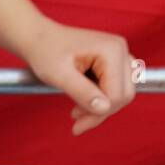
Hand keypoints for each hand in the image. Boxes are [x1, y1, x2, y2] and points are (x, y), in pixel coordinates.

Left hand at [18, 21, 137, 134]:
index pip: (117, 94)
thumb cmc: (46, 53)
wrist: (40, 39)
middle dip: (101, 113)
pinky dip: (101, 99)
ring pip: (122, 93)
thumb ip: (82, 92)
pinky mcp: (113, 61)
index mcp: (112, 51)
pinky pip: (116, 87)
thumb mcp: (60, 76)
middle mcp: (121, 50)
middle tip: (76, 121)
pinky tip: (82, 103)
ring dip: (101, 108)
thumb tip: (104, 108)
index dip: (98, 114)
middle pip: (124, 95)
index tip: (76, 125)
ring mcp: (119, 54)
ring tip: (76, 113)